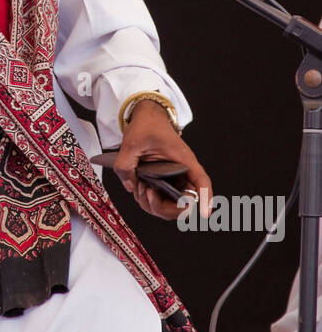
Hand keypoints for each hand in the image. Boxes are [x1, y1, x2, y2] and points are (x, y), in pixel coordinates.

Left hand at [112, 100, 211, 220]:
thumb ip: (125, 165)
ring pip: (170, 206)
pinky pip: (160, 201)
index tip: (205, 213)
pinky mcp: (164, 183)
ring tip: (139, 187)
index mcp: (183, 160)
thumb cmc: (147, 126)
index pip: (201, 181)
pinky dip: (148, 201)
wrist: (147, 118)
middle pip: (184, 204)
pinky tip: (138, 187)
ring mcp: (173, 179)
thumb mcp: (132, 142)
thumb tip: (130, 186)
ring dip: (152, 205)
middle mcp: (182, 173)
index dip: (206, 198)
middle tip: (146, 192)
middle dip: (163, 207)